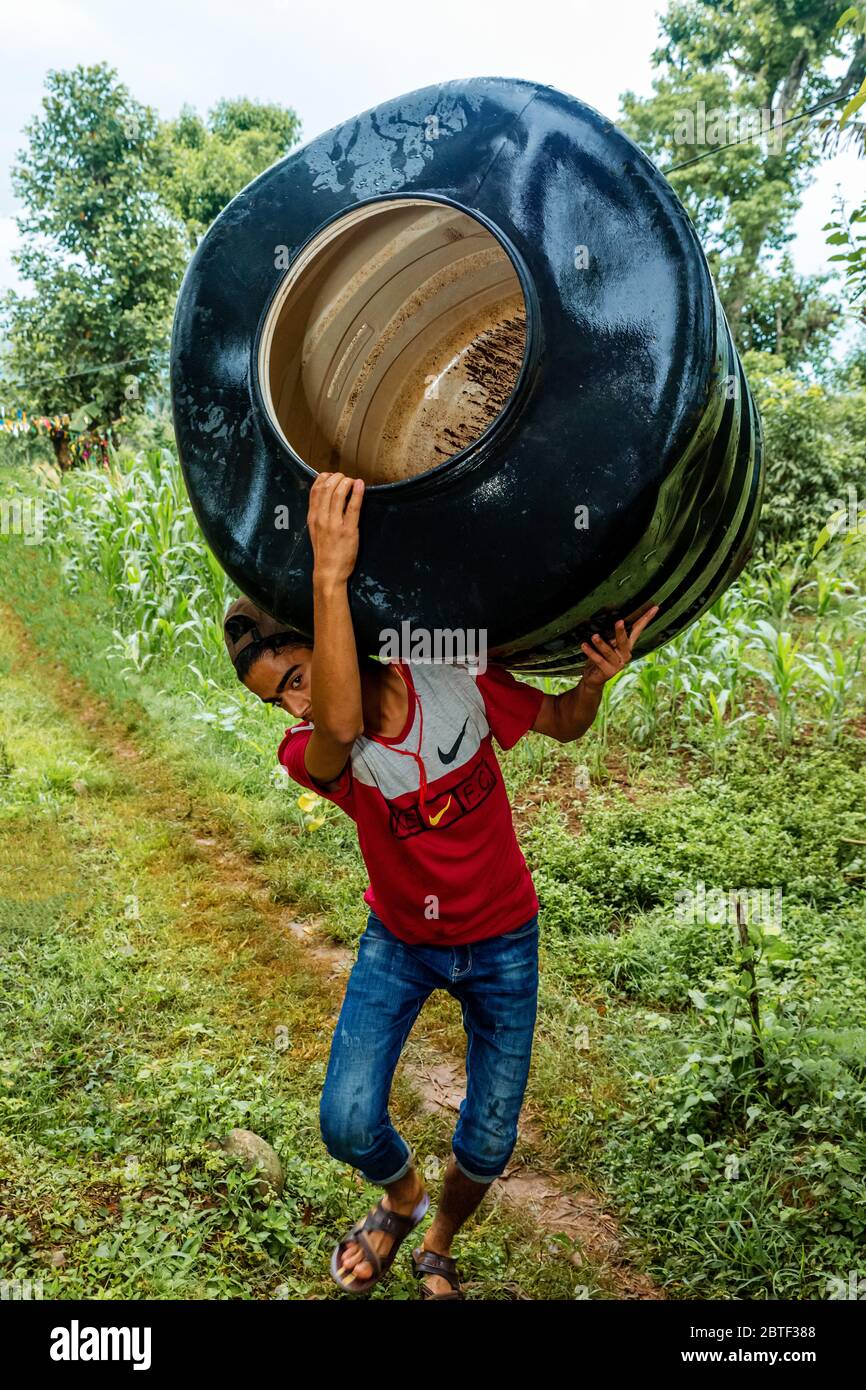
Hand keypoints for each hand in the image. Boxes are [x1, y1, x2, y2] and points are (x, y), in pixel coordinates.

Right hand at [307, 471, 364, 585]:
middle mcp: (321, 518)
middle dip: (337, 477)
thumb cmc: (324, 551)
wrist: (329, 571)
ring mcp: (334, 524)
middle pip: (327, 488)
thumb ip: (319, 514)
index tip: (332, 476)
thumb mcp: (315, 530)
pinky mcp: (348, 530)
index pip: (315, 490)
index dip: (324, 477)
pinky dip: (357, 493)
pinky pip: (352, 507)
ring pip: (338, 494)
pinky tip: (360, 485)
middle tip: (345, 478)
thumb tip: (326, 498)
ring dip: (347, 482)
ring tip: (353, 481)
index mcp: (312, 517)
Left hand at [580, 604, 659, 688]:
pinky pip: (599, 660)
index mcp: (627, 645)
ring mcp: (618, 664)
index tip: (655, 608)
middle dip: (621, 632)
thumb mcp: (607, 643)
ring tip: (594, 636)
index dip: (646, 619)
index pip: (638, 630)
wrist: (594, 679)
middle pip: (625, 641)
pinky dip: (591, 653)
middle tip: (619, 621)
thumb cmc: (600, 656)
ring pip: (609, 652)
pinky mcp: (608, 672)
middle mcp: (625, 654)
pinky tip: (584, 645)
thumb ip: (610, 633)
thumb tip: (610, 611)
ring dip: (601, 644)